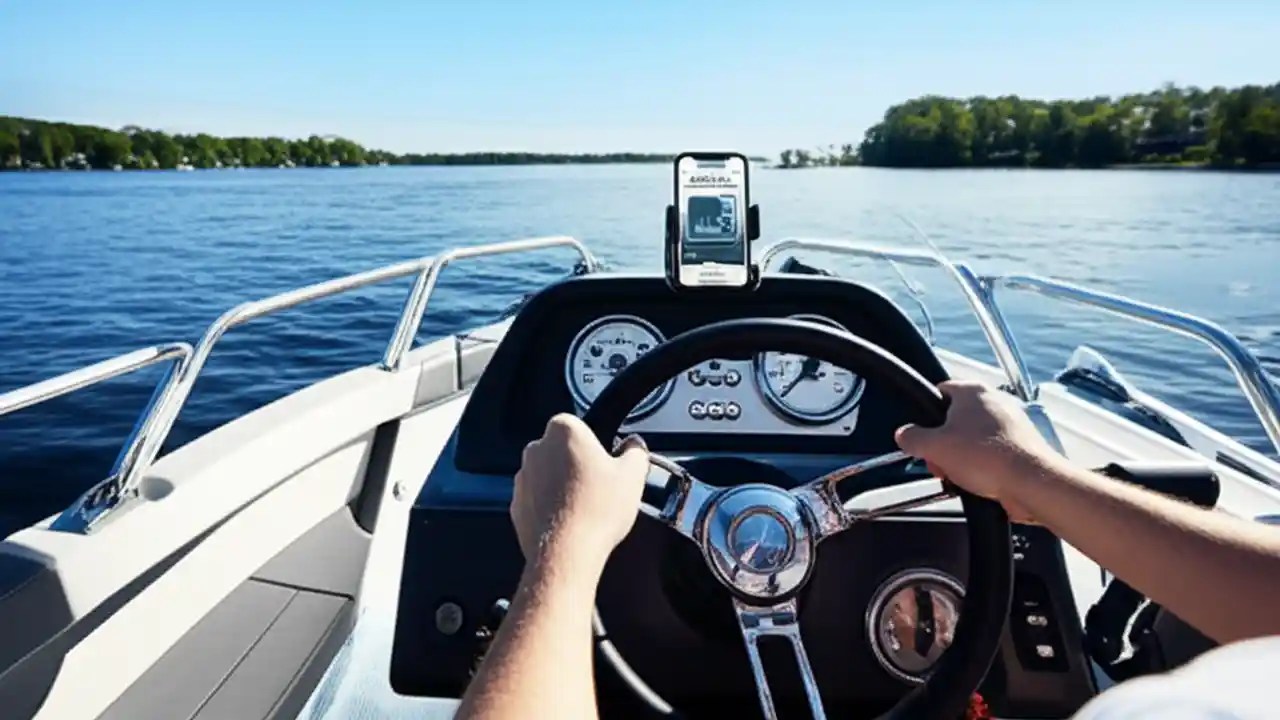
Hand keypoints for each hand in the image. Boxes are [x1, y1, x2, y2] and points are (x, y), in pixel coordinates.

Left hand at [512, 414, 649, 570]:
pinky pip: (538, 501)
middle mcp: (536, 449)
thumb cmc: (598, 510)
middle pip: (563, 451)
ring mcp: (522, 478)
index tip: (608, 466)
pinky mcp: (516, 505)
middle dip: (578, 466)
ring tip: (586, 510)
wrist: (566, 553)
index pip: (581, 427)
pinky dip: (551, 509)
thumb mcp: (633, 474)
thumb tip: (634, 446)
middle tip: (600, 488)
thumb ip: (636, 451)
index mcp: (564, 430)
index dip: (597, 447)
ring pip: (549, 476)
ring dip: (563, 488)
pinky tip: (570, 523)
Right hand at [894, 380, 1060, 522]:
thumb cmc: (986, 457)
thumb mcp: (933, 447)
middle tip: (940, 462)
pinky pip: (992, 453)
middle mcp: (994, 401)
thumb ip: (912, 438)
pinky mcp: (1021, 445)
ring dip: (961, 458)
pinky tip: (980, 481)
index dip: (926, 415)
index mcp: (972, 391)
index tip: (922, 434)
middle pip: (955, 420)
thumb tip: (904, 435)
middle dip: (943, 444)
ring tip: (961, 475)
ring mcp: (1010, 423)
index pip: (940, 392)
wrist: (1030, 481)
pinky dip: (983, 466)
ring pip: (973, 438)